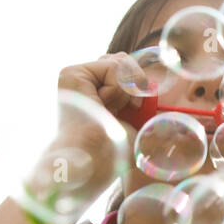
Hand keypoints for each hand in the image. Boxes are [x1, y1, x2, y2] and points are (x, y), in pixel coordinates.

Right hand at [34, 53, 148, 199]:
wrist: (97, 163)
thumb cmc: (114, 154)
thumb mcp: (135, 124)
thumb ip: (140, 102)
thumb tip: (150, 88)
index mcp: (94, 93)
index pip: (123, 69)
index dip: (137, 86)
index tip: (134, 110)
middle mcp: (82, 83)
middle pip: (122, 60)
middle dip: (133, 86)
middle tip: (123, 111)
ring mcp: (74, 77)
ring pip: (121, 62)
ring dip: (126, 91)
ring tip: (110, 112)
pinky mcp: (73, 74)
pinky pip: (115, 67)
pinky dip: (120, 89)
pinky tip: (105, 107)